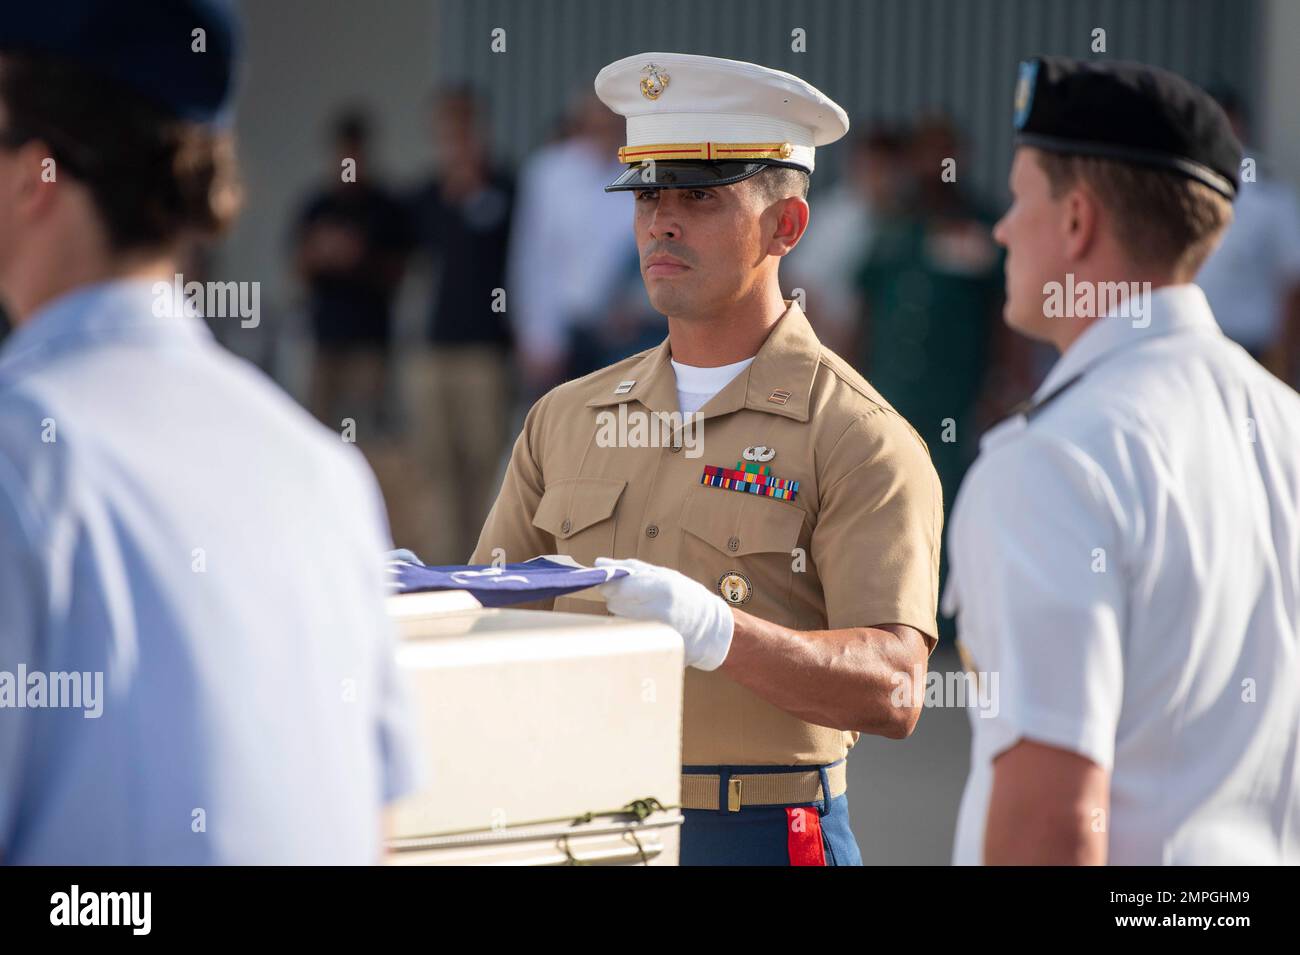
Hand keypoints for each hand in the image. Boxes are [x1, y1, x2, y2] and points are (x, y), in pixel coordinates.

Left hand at [594, 558, 733, 670]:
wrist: (711, 628)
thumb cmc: (686, 595)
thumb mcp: (663, 574)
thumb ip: (630, 568)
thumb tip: (599, 562)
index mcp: (662, 587)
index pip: (619, 587)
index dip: (610, 585)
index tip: (610, 584)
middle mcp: (659, 611)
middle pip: (615, 605)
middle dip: (617, 599)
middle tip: (631, 598)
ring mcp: (657, 632)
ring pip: (619, 620)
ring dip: (623, 614)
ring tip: (643, 611)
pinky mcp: (654, 647)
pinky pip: (628, 635)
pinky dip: (630, 629)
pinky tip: (645, 625)